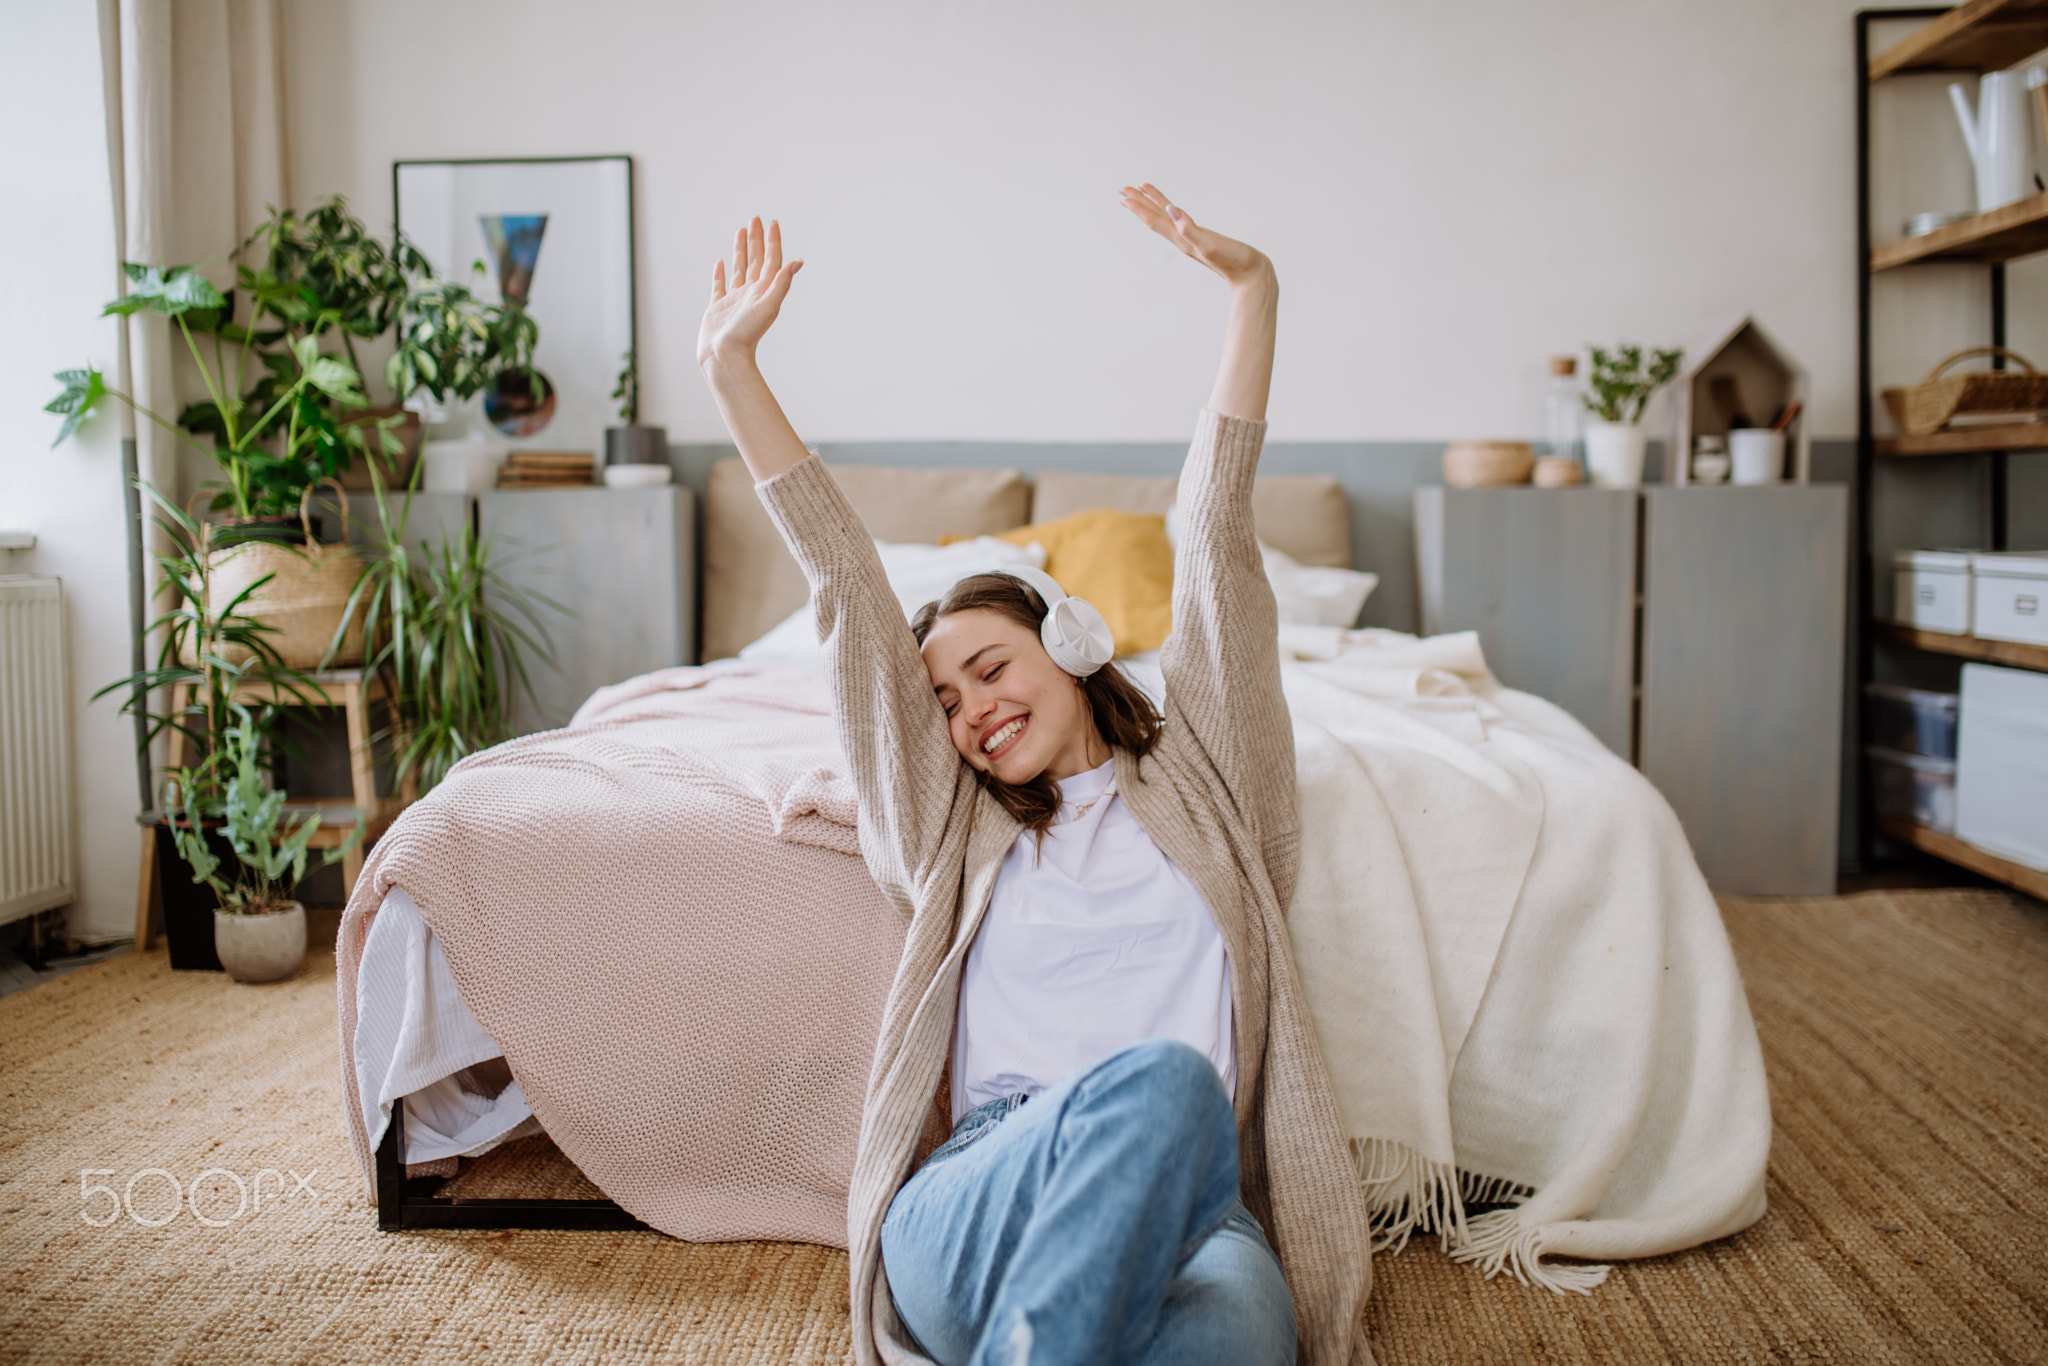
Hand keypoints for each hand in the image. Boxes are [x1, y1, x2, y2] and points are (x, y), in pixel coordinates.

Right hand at [697, 216, 803, 368]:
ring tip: (741, 232)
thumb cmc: (746, 335)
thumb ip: (782, 283)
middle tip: (756, 219)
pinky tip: (721, 263)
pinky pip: (720, 285)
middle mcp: (751, 293)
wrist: (725, 357)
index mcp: (764, 291)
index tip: (772, 222)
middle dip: (756, 239)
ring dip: (741, 250)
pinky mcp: (718, 308)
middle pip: (755, 260)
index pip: (770, 260)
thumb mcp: (769, 306)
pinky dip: (721, 273)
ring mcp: (734, 300)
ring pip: (739, 268)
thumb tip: (798, 262)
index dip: (772, 241)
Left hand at [1118, 184, 1272, 290]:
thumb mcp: (1210, 243)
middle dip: (1139, 204)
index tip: (1125, 195)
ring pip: (1166, 219)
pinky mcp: (1202, 239)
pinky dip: (1172, 212)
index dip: (1139, 207)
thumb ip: (1189, 228)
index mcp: (1182, 239)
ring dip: (1152, 206)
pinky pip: (1181, 222)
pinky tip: (1171, 209)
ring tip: (1141, 194)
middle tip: (1123, 190)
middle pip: (1155, 218)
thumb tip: (1171, 209)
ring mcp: (1192, 240)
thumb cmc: (1234, 261)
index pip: (1155, 220)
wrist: (1251, 275)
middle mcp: (1183, 239)